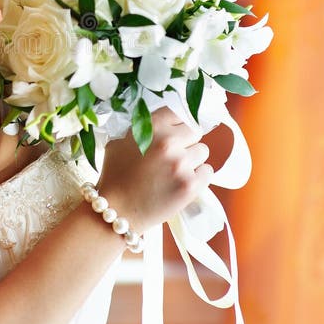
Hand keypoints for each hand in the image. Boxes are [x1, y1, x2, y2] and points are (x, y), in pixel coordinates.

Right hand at [99, 107, 212, 231]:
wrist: (118, 211)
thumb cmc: (116, 176)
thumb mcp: (121, 141)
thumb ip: (143, 127)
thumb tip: (167, 121)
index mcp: (151, 126)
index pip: (180, 112)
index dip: (178, 124)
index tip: (177, 132)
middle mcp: (168, 141)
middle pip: (195, 131)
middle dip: (187, 142)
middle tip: (174, 156)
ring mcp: (181, 163)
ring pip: (202, 151)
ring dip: (193, 160)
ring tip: (174, 172)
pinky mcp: (191, 185)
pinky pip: (207, 172)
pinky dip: (198, 177)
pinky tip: (181, 183)